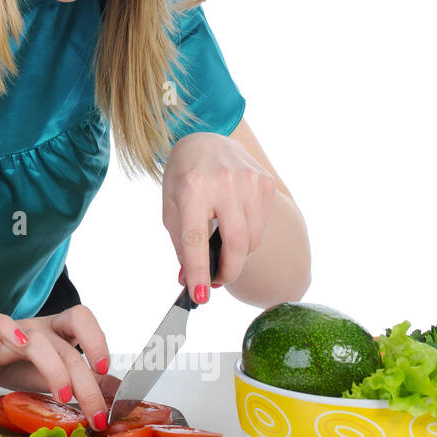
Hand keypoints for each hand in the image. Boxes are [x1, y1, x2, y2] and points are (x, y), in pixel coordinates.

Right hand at [0, 308, 121, 430]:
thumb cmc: (7, 365)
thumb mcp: (50, 377)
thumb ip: (81, 381)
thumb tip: (118, 392)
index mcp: (54, 333)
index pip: (81, 319)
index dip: (97, 339)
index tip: (105, 371)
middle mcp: (35, 327)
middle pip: (66, 345)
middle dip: (86, 381)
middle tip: (95, 413)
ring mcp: (9, 330)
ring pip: (37, 339)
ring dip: (56, 368)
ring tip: (63, 397)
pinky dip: (8, 328)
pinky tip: (18, 343)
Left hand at [163, 131, 277, 303]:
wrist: (206, 140)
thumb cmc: (183, 178)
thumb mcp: (171, 208)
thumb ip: (181, 245)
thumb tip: (191, 280)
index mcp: (192, 187)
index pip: (196, 239)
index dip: (199, 271)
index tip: (200, 295)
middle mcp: (224, 182)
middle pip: (235, 244)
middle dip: (226, 272)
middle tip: (215, 282)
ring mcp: (250, 181)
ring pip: (252, 240)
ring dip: (237, 255)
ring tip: (221, 249)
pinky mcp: (265, 182)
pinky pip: (261, 226)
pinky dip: (248, 236)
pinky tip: (234, 225)